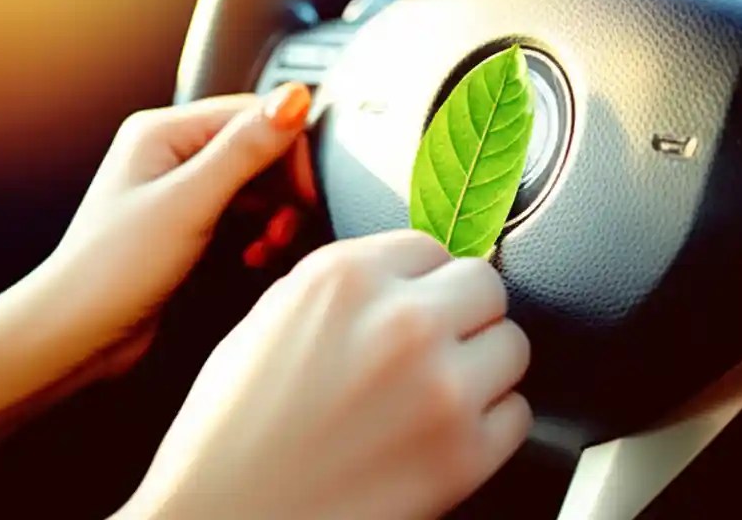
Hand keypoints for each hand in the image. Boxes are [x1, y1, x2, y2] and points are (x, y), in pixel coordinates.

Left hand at [22, 84, 311, 379]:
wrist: (77, 332)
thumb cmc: (114, 268)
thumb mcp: (190, 203)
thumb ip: (246, 149)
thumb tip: (293, 98)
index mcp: (163, 131)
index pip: (252, 114)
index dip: (289, 151)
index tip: (307, 193)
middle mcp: (170, 152)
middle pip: (257, 148)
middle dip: (282, 189)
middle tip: (285, 227)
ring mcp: (178, 189)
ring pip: (254, 184)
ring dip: (273, 214)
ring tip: (267, 245)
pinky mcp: (187, 224)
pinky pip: (242, 213)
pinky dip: (257, 232)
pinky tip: (253, 254)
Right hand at [119, 230, 532, 519]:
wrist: (225, 518)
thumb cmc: (232, 430)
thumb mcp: (273, 317)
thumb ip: (347, 283)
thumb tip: (407, 275)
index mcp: (346, 278)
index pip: (432, 247)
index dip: (423, 282)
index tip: (415, 304)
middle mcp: (401, 322)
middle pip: (486, 286)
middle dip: (463, 315)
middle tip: (435, 348)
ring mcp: (442, 388)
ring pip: (512, 345)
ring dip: (483, 367)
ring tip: (436, 394)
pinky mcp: (466, 454)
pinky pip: (516, 413)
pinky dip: (490, 425)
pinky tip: (443, 436)